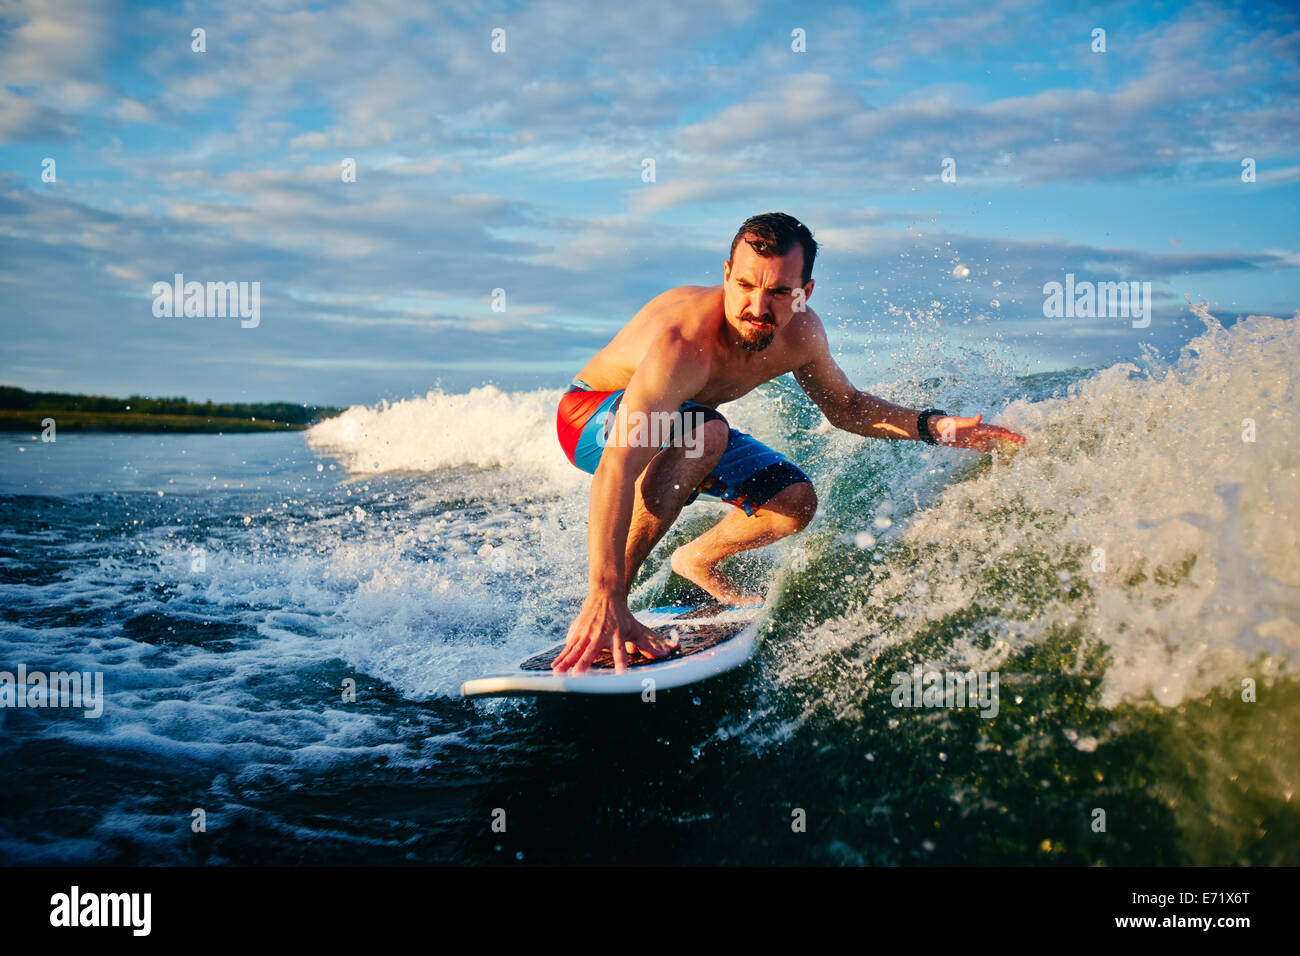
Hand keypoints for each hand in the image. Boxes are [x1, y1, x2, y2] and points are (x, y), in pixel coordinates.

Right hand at [551, 591, 679, 674]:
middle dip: (584, 663)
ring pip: (576, 650)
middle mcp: (600, 635)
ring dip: (567, 662)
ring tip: (559, 673)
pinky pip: (568, 647)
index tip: (620, 673)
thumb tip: (665, 653)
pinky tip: (554, 667)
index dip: (620, 661)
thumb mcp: (635, 628)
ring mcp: (586, 633)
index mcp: (616, 635)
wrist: (604, 595)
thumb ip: (647, 643)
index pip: (620, 651)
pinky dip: (561, 657)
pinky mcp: (577, 632)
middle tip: (578, 675)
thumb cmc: (621, 616)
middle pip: (591, 651)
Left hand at [931, 413, 1024, 452]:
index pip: (997, 431)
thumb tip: (981, 416)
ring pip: (991, 441)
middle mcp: (978, 432)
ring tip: (1013, 447)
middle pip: (997, 435)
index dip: (1009, 435)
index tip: (1019, 438)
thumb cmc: (945, 424)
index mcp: (978, 427)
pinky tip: (993, 452)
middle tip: (1023, 442)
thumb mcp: (956, 422)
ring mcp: (974, 438)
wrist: (934, 428)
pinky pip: (981, 446)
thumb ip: (968, 420)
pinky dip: (988, 449)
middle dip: (1010, 438)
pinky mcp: (968, 443)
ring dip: (1001, 444)